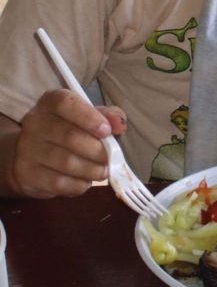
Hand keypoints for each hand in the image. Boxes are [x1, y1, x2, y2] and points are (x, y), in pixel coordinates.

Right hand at [10, 90, 127, 198]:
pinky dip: (78, 185)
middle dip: (98, 150)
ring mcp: (27, 149)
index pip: (66, 103)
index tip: (107, 131)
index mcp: (50, 102)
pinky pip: (58, 183)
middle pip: (70, 137)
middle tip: (111, 159)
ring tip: (103, 172)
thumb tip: (120, 124)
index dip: (89, 117)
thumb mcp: (85, 116)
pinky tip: (85, 181)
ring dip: (91, 170)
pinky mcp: (26, 174)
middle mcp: (35, 123)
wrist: (27, 154)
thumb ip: (105, 116)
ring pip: (66, 162)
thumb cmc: (64, 130)